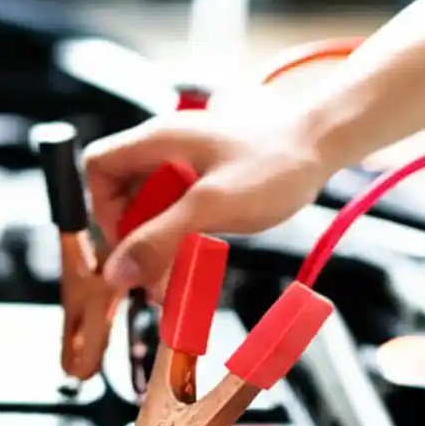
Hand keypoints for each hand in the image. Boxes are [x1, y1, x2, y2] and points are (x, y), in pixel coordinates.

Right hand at [82, 106, 334, 300]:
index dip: (103, 208)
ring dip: (158, 248)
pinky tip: (194, 265)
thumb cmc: (276, 164)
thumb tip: (116, 273)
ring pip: (150, 211)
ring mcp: (184, 165)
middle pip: (122, 196)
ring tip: (174, 284)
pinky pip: (176, 214)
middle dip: (134, 240)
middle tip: (152, 275)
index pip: (99, 168)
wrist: (325, 146)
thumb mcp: (211, 206)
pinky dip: (180, 242)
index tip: (126, 242)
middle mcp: (164, 149)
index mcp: (157, 141)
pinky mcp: (204, 181)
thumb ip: (160, 240)